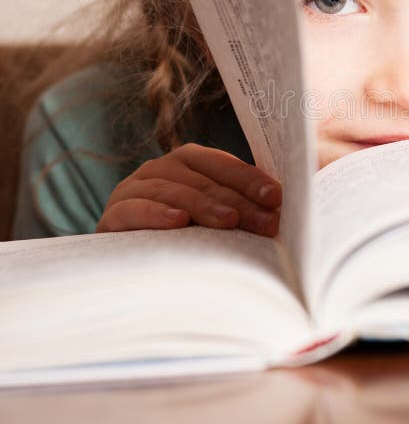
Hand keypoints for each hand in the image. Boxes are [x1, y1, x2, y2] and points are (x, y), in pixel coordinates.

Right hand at [96, 143, 281, 236]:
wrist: (123, 262)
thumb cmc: (182, 234)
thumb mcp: (213, 216)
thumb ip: (241, 205)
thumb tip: (281, 207)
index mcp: (189, 161)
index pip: (224, 165)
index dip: (251, 180)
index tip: (276, 197)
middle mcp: (161, 168)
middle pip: (204, 180)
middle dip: (239, 201)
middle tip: (265, 221)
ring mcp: (133, 188)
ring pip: (172, 190)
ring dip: (204, 205)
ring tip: (229, 221)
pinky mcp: (112, 215)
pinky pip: (134, 209)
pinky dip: (157, 214)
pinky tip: (178, 222)